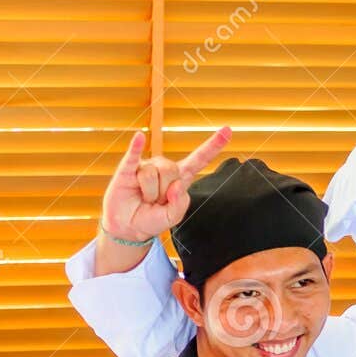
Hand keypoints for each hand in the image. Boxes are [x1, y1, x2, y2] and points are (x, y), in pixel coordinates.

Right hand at [100, 127, 231, 244]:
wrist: (129, 226)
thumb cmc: (153, 218)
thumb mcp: (174, 217)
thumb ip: (180, 204)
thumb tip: (176, 186)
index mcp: (181, 177)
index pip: (199, 159)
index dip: (213, 145)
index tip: (228, 130)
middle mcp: (165, 167)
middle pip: (171, 170)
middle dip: (163, 192)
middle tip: (156, 201)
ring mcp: (146, 165)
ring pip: (152, 174)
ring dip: (149, 193)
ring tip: (144, 197)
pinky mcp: (128, 168)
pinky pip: (133, 155)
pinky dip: (136, 147)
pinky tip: (139, 137)